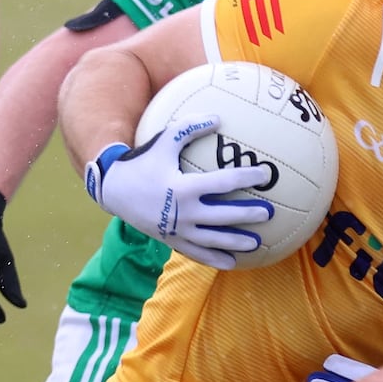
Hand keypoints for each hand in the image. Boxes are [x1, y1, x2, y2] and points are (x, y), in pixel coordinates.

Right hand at [83, 114, 273, 269]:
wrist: (114, 190)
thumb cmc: (142, 163)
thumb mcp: (163, 142)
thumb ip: (188, 128)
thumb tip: (217, 118)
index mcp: (184, 187)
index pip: (224, 183)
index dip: (246, 177)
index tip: (264, 175)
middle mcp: (183, 212)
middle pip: (223, 216)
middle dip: (248, 215)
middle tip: (268, 213)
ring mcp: (177, 229)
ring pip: (213, 239)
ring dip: (235, 242)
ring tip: (256, 243)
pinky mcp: (171, 240)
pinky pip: (196, 253)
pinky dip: (214, 259)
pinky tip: (232, 263)